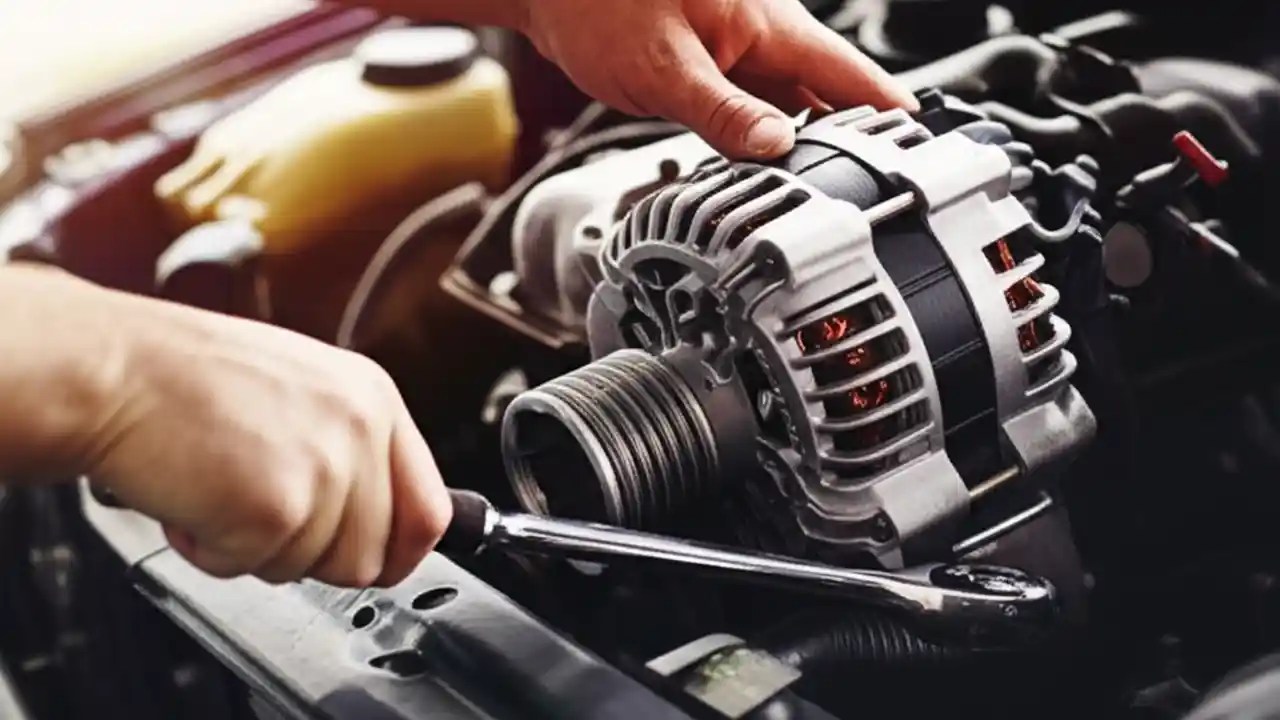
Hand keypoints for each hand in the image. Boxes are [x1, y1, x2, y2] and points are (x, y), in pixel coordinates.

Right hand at [60, 275, 450, 587]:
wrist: (113, 368)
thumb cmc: (185, 377)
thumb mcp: (301, 391)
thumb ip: (351, 450)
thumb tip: (381, 522)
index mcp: (373, 398)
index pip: (429, 509)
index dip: (400, 552)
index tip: (378, 563)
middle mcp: (360, 430)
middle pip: (370, 556)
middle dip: (309, 553)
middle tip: (256, 509)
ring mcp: (324, 470)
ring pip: (315, 570)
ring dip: (256, 549)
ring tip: (220, 490)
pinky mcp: (277, 507)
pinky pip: (256, 570)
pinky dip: (213, 551)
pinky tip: (195, 499)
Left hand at [521, 0, 916, 157]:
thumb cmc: (596, 4)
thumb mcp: (665, 69)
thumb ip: (725, 114)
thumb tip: (779, 149)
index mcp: (769, 24)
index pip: (852, 73)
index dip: (891, 112)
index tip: (927, 149)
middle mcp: (762, 37)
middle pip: (827, 97)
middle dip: (850, 142)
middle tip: (875, 194)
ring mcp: (737, 55)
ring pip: (789, 109)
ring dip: (802, 147)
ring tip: (824, 196)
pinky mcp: (711, 71)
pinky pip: (753, 111)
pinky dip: (762, 142)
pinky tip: (763, 173)